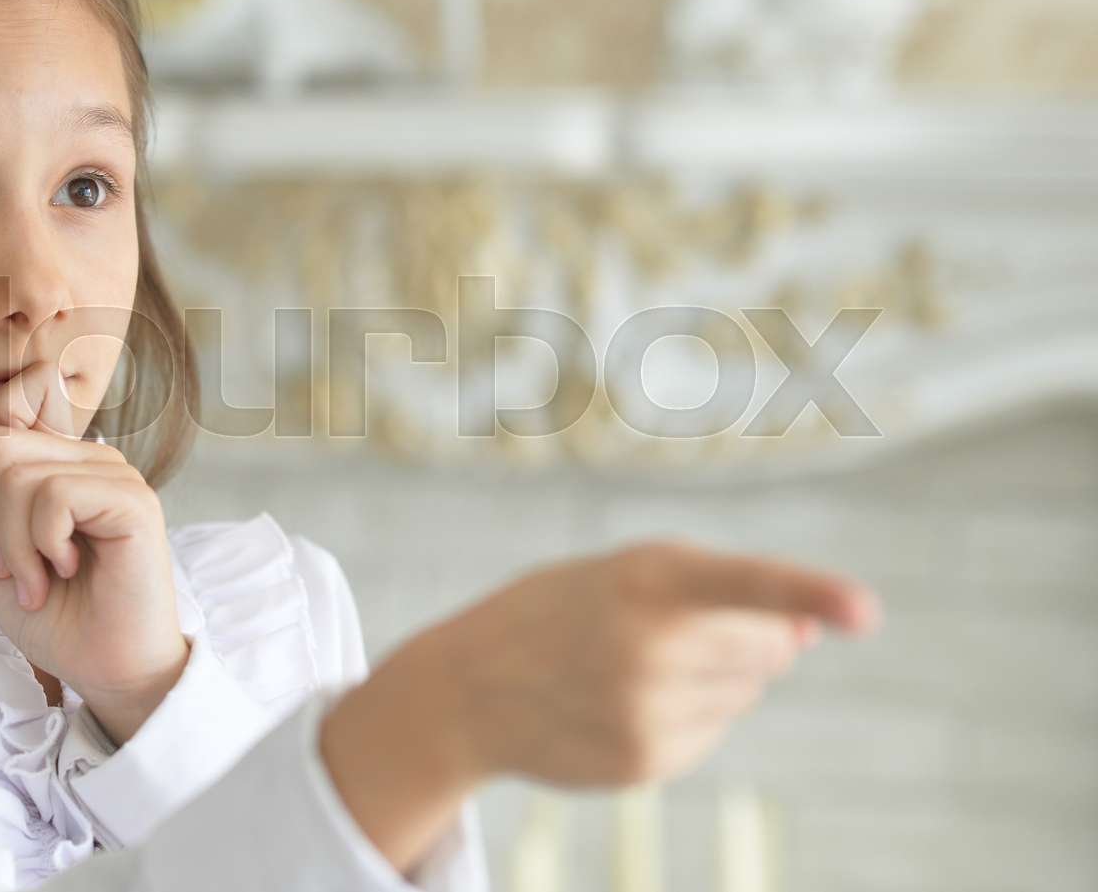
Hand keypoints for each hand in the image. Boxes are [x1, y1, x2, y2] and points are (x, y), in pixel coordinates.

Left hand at [0, 359, 186, 743]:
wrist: (109, 672)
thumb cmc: (60, 618)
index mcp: (62, 464)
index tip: (1, 543)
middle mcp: (93, 459)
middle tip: (18, 572)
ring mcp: (117, 476)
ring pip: (23, 475)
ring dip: (17, 545)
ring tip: (40, 581)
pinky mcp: (133, 501)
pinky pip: (56, 496)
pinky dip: (44, 544)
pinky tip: (66, 569)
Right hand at [429, 538, 880, 786]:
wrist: (467, 689)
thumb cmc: (561, 610)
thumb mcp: (626, 571)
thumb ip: (720, 590)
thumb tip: (809, 634)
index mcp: (643, 577)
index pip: (742, 583)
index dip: (811, 593)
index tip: (866, 612)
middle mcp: (647, 646)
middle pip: (768, 644)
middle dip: (744, 633)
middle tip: (665, 625)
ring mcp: (645, 711)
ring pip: (746, 690)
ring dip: (714, 674)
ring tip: (632, 664)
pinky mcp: (645, 761)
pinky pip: (714, 729)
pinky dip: (688, 713)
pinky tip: (623, 703)